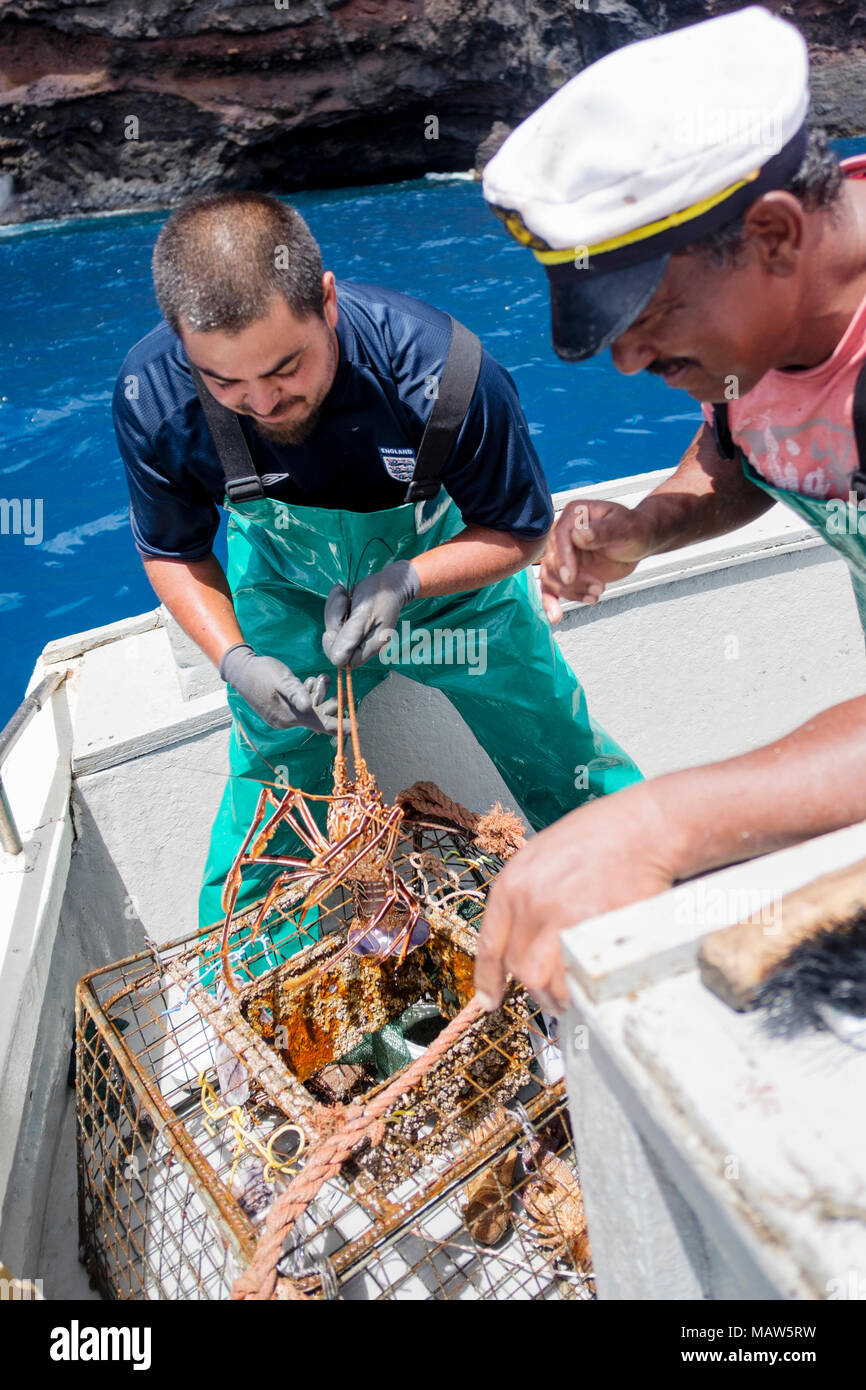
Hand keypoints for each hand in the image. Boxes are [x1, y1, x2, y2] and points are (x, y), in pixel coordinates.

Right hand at [220, 643, 348, 733]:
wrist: (240, 671)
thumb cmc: (262, 672)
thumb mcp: (281, 678)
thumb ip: (295, 691)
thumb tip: (308, 706)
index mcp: (290, 716)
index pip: (319, 724)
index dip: (339, 727)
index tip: (356, 728)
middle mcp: (287, 722)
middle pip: (317, 717)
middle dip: (328, 701)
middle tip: (333, 683)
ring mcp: (282, 719)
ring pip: (309, 710)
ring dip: (318, 695)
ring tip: (320, 678)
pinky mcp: (280, 713)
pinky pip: (300, 709)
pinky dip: (307, 697)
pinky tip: (307, 682)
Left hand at [322, 560, 419, 668]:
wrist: (390, 582)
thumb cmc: (379, 594)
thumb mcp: (363, 613)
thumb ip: (350, 637)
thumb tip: (337, 660)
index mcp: (371, 646)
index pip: (342, 660)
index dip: (334, 645)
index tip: (338, 622)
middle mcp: (365, 646)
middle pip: (335, 646)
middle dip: (334, 621)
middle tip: (343, 601)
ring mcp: (360, 637)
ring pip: (334, 632)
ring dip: (334, 611)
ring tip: (343, 595)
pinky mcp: (355, 628)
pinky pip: (336, 624)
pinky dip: (336, 608)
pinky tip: (343, 595)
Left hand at [473, 785, 680, 1013]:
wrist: (645, 828)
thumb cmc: (600, 836)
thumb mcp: (544, 854)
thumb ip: (527, 893)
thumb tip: (522, 935)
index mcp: (514, 882)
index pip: (490, 943)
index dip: (488, 978)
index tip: (489, 999)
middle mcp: (532, 903)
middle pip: (520, 968)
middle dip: (533, 990)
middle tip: (548, 998)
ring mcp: (564, 919)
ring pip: (546, 981)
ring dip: (558, 996)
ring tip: (570, 998)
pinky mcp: (597, 932)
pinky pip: (580, 978)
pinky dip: (583, 991)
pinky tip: (589, 988)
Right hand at [540, 499, 653, 622]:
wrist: (639, 541)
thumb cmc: (635, 529)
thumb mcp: (625, 528)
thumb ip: (603, 531)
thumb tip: (579, 534)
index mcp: (574, 514)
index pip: (559, 537)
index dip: (563, 558)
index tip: (570, 576)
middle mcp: (563, 533)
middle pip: (552, 560)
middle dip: (573, 580)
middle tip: (598, 588)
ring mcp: (563, 553)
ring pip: (552, 577)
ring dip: (571, 592)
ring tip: (596, 595)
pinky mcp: (566, 572)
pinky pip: (552, 587)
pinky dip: (551, 602)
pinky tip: (555, 617)